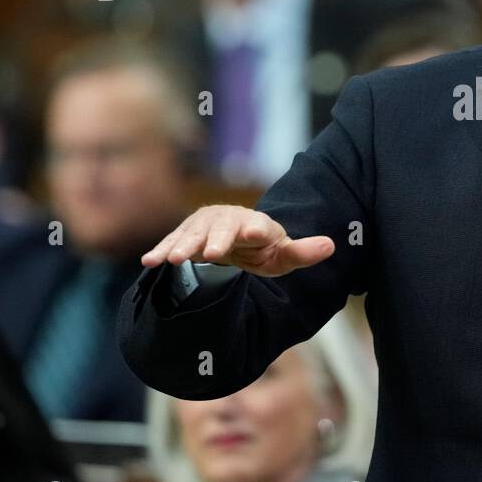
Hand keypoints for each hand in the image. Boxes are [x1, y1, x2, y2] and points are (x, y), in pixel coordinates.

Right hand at [141, 205, 334, 277]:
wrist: (238, 237)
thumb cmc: (264, 249)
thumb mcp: (284, 255)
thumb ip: (303, 252)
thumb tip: (331, 245)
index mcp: (257, 225)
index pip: (258, 226)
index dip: (255, 229)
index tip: (253, 232)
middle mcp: (230, 220)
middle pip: (222, 230)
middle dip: (214, 240)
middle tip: (209, 253)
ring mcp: (206, 224)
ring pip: (193, 235)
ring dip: (181, 246)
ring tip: (171, 260)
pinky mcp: (187, 232)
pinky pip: (173, 241)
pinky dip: (162, 249)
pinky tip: (150, 261)